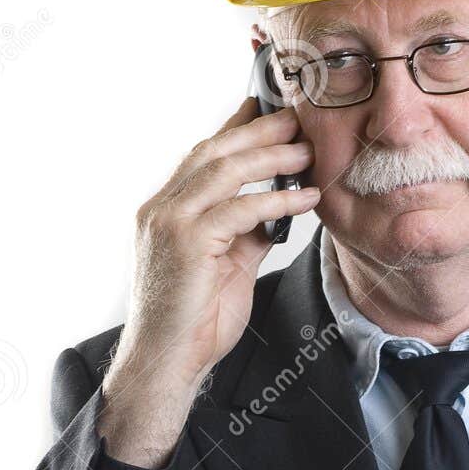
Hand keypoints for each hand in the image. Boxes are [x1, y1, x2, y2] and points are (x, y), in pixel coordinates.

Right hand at [98, 100, 318, 466]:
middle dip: (257, 130)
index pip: (203, 156)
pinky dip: (277, 200)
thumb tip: (277, 211)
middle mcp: (161, 208)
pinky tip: (305, 198)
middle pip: (213, 152)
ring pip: (224, 171)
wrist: (167, 362)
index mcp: (166, 210)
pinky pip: (240, 209)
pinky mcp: (186, 242)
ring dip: (270, 156)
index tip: (269, 107)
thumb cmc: (196, 321)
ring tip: (307, 149)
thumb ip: (247, 234)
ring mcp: (169, 222)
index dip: (237, 128)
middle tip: (296, 117)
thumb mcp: (230, 266)